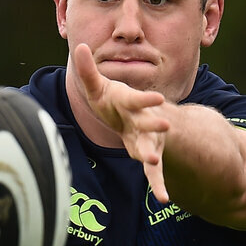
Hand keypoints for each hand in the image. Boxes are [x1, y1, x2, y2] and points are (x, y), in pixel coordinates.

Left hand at [73, 43, 171, 202]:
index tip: (158, 99)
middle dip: (156, 125)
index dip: (146, 100)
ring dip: (153, 157)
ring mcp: (147, 140)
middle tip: (165, 127)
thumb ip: (89, 70)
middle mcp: (143, 121)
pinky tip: (163, 199)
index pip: (137, 101)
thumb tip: (80, 47)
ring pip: (152, 149)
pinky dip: (158, 185)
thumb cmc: (112, 100)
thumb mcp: (97, 86)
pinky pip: (154, 174)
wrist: (126, 117)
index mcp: (131, 104)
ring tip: (155, 162)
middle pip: (150, 124)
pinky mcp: (146, 156)